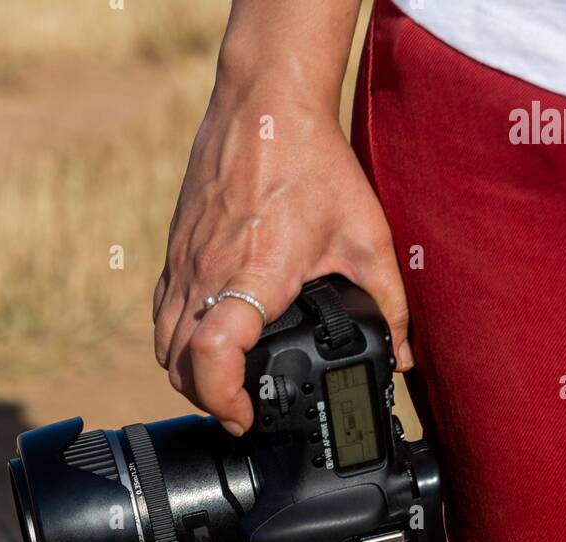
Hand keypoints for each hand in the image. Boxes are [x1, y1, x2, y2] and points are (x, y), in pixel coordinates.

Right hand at [153, 93, 410, 436]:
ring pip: (163, 344)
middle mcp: (207, 275)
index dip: (222, 401)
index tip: (246, 415)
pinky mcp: (175, 250)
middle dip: (207, 399)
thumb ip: (389, 302)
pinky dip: (177, 340)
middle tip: (242, 407)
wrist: (265, 102)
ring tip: (224, 383)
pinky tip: (208, 340)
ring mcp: (184, 263)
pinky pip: (162, 313)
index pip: (210, 359)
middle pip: (178, 366)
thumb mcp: (366, 236)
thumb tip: (403, 355)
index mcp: (252, 277)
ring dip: (188, 374)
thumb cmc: (312, 162)